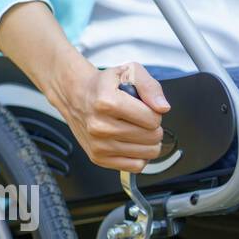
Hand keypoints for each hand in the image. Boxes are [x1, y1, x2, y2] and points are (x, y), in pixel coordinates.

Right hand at [48, 60, 170, 171]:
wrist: (76, 95)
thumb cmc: (104, 85)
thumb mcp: (129, 72)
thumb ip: (150, 87)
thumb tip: (163, 108)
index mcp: (107, 102)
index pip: (153, 119)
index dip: (154, 113)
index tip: (144, 108)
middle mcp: (100, 126)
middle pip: (152, 137)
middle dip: (153, 127)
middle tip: (140, 119)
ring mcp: (98, 145)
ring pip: (148, 153)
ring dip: (148, 142)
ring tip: (136, 129)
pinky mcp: (99, 158)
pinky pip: (136, 166)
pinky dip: (140, 156)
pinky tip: (132, 143)